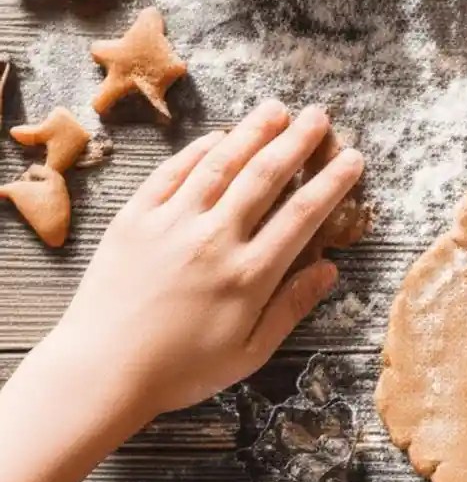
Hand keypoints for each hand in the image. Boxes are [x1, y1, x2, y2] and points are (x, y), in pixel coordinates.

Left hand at [51, 100, 364, 416]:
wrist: (98, 372)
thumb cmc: (178, 371)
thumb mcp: (249, 353)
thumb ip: (291, 308)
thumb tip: (330, 270)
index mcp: (249, 275)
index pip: (303, 214)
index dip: (332, 182)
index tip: (352, 159)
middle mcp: (214, 240)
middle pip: (265, 176)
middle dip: (297, 141)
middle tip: (319, 116)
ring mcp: (171, 225)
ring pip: (220, 164)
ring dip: (252, 132)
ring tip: (276, 109)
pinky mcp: (134, 220)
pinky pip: (171, 174)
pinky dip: (197, 151)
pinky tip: (217, 137)